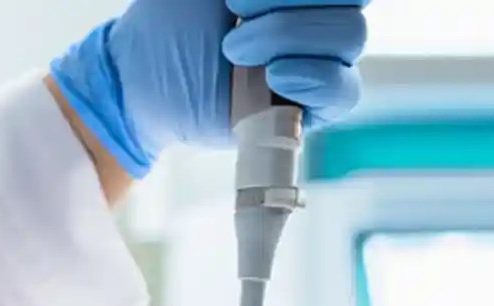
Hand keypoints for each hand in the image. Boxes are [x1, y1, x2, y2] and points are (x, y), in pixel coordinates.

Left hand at [51, 0, 367, 177]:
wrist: (142, 78)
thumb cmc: (172, 20)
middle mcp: (317, 17)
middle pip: (352, 2)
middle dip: (288, 6)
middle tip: (234, 17)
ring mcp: (318, 60)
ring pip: (350, 38)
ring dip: (287, 38)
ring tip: (234, 51)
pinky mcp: (309, 107)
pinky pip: (345, 91)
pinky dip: (315, 78)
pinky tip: (275, 77)